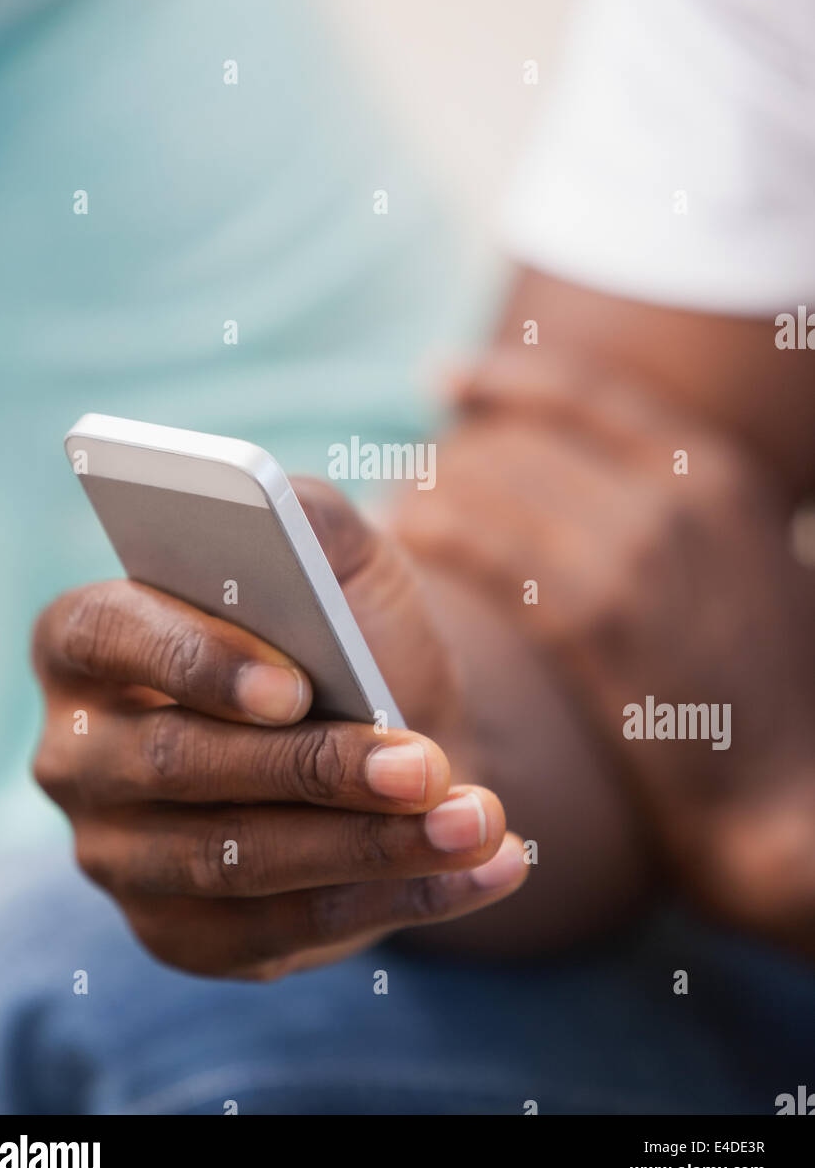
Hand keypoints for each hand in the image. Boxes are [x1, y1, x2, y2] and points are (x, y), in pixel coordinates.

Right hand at [32, 480, 524, 980]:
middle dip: (310, 770)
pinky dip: (394, 900)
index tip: (294, 687)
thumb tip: (270, 508)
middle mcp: (77, 753)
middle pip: (172, 763)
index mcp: (89, 638)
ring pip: (231, 863)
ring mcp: (118, 855)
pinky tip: (481, 868)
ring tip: (475, 820)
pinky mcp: (178, 933)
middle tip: (423, 766)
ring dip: (367, 846)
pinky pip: (277, 934)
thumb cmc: (345, 630)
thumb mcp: (335, 555)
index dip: (193, 661)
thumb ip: (300, 515)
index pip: (103, 635)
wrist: (389, 732)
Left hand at [396, 349, 814, 953]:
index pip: (585, 392)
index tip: (445, 377)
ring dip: (430, 491)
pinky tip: (405, 541)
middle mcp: (676, 496)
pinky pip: (489, 551)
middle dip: (452, 452)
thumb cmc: (770, 687)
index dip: (501, 379)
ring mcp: (638, 553)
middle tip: (406, 472)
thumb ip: (684, 510)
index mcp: (715, 472)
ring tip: (393, 508)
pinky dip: (436, 535)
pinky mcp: (599, 621)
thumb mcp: (750, 563)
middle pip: (524, 439)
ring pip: (496, 487)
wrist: (795, 790)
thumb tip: (606, 481)